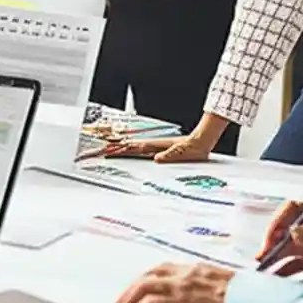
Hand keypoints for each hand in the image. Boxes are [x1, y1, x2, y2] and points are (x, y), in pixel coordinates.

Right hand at [107, 113, 227, 162]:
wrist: (201, 142)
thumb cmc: (192, 147)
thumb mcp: (182, 152)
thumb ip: (169, 156)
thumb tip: (156, 159)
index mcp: (156, 146)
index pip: (134, 148)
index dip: (121, 150)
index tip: (109, 153)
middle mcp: (153, 146)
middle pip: (130, 147)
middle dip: (115, 149)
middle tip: (101, 152)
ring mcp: (155, 148)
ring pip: (134, 148)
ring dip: (121, 150)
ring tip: (109, 152)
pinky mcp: (159, 151)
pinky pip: (141, 152)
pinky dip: (131, 152)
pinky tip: (128, 153)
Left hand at [114, 262, 234, 302]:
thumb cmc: (247, 301)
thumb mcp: (223, 289)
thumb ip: (205, 290)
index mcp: (197, 269)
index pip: (164, 269)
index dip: (148, 279)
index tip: (138, 289)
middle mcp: (187, 274)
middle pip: (149, 275)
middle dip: (132, 288)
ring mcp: (183, 286)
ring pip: (145, 285)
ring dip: (130, 298)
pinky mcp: (181, 302)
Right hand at [258, 201, 302, 278]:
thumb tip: (293, 233)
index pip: (290, 212)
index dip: (277, 224)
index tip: (271, 240)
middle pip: (284, 232)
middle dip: (271, 244)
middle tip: (262, 260)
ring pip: (288, 249)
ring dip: (275, 258)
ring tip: (264, 272)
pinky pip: (297, 264)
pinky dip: (285, 270)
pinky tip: (277, 277)